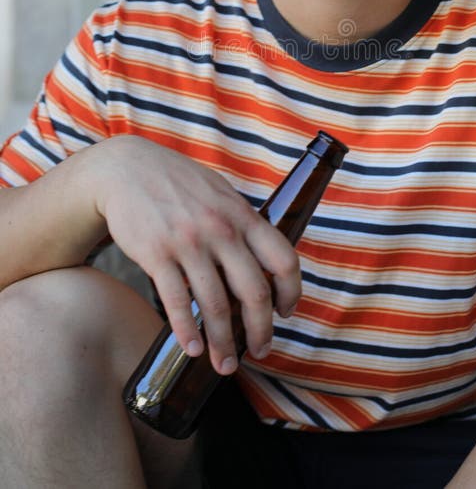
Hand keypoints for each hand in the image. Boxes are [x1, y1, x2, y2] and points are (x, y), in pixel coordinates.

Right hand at [87, 135, 300, 373]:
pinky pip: (177, 303)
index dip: (291, 293)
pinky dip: (187, 332)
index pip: (284, 259)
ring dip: (223, 343)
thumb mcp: (220, 192)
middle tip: (260, 351)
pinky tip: (192, 349)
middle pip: (254, 292)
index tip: (286, 313)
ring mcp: (189, 243)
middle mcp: (221, 229)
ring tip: (225, 364)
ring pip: (216, 306)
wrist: (125, 170)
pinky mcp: (156, 255)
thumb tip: (265, 256)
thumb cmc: (177, 183)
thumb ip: (242, 222)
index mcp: (243, 215)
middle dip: (261, 330)